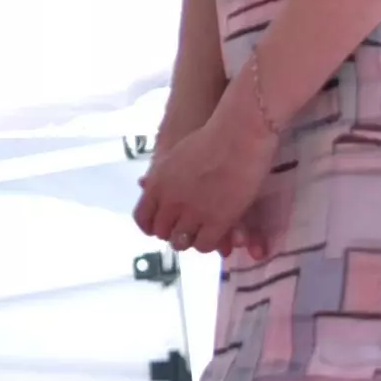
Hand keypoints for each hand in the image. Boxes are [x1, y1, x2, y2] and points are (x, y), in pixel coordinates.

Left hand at [134, 87, 277, 260]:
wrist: (238, 135)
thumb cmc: (210, 139)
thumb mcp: (174, 156)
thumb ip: (160, 176)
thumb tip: (144, 185)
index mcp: (156, 183)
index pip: (143, 218)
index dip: (152, 226)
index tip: (163, 226)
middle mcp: (169, 200)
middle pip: (162, 232)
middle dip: (172, 232)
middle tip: (187, 228)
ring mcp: (192, 212)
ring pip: (181, 242)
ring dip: (190, 239)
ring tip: (201, 232)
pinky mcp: (216, 221)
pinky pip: (204, 245)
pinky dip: (208, 244)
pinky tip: (216, 235)